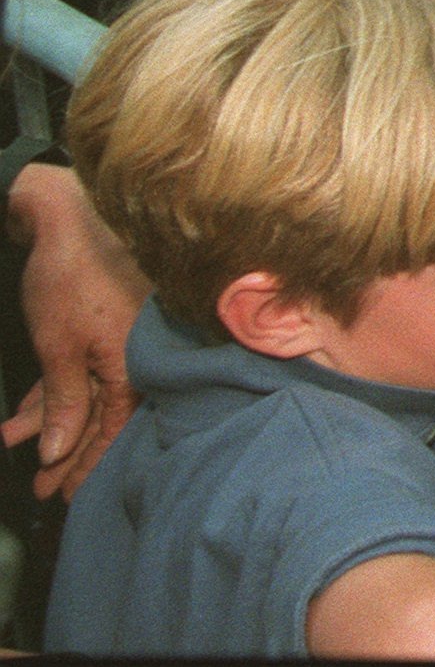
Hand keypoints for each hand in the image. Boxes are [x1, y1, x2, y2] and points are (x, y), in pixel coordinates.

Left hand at [1, 164, 150, 498]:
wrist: (68, 216)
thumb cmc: (72, 277)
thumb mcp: (61, 348)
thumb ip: (67, 401)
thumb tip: (62, 450)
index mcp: (134, 363)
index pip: (114, 428)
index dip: (87, 464)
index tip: (66, 496)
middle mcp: (132, 357)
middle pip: (101, 418)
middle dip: (67, 454)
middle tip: (43, 488)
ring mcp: (113, 343)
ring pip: (83, 397)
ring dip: (51, 425)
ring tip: (20, 448)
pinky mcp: (95, 330)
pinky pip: (75, 373)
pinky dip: (50, 395)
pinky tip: (22, 416)